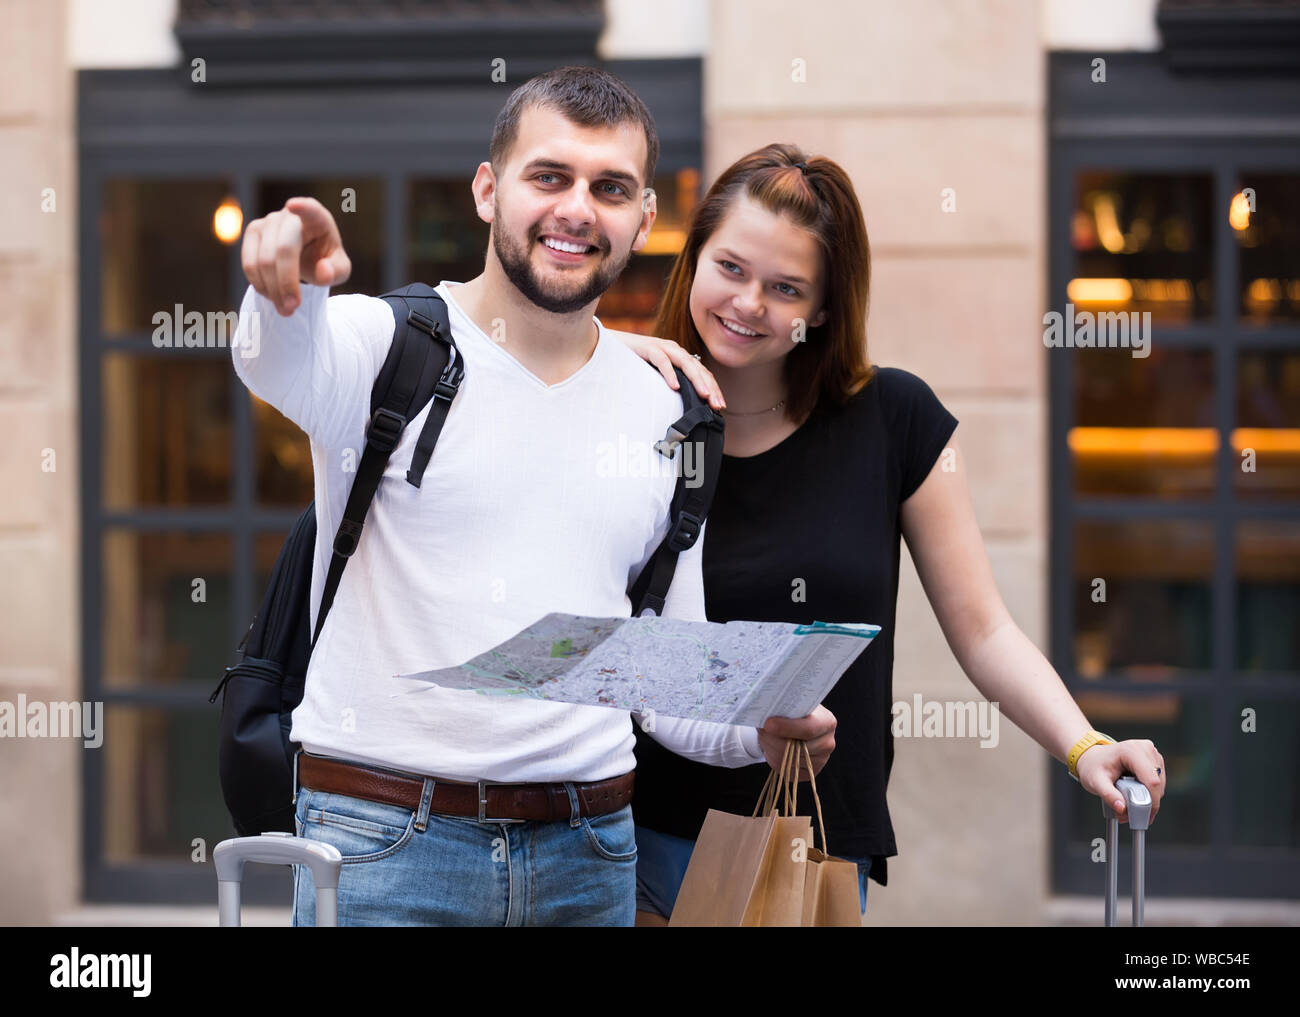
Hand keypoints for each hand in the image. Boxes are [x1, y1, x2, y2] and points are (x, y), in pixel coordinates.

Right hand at [240, 196, 351, 315]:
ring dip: (272, 290)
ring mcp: (267, 222)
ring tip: (285, 310)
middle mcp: (289, 216)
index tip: (294, 205)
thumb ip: (336, 271)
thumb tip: (323, 271)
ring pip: (263, 260)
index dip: (302, 207)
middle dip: (286, 283)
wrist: (305, 256)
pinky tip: (273, 296)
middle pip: (283, 250)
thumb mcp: (339, 269)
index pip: (310, 210)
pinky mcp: (252, 233)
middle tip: (292, 309)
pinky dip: (260, 285)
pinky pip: (249, 264)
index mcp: (317, 219)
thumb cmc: (325, 260)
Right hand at [616, 334, 725, 411]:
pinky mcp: (647, 347)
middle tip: (718, 406)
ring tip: (704, 396)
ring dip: (697, 380)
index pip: (702, 373)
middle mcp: (674, 350)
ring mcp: (661, 347)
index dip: (713, 389)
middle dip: (710, 388)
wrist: (606, 344)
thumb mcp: (654, 377)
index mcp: (678, 357)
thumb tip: (680, 409)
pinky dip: (670, 373)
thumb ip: (667, 386)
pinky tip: (675, 386)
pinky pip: (662, 360)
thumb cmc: (631, 363)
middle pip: (699, 369)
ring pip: (685, 363)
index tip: (720, 408)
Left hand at [756, 705, 835, 779]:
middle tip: (761, 730)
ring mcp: (821, 760)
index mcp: (826, 721)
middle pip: (795, 748)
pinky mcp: (810, 773)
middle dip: (772, 739)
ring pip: (787, 761)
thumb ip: (782, 709)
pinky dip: (774, 760)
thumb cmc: (793, 712)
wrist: (796, 724)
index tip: (767, 724)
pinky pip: (786, 772)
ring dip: (771, 749)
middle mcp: (828, 743)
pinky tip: (772, 749)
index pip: (808, 729)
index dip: (786, 728)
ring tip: (766, 737)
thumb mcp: (791, 705)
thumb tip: (764, 718)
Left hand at [1074, 739, 1165, 823]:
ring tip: (1129, 803)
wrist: (1093, 758)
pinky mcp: (1155, 760)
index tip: (1145, 816)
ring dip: (1149, 798)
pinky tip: (1135, 793)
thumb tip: (1121, 808)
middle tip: (1130, 813)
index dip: (1151, 801)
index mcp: (1131, 750)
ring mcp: (1152, 753)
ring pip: (1160, 785)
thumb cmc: (1093, 766)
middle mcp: (1145, 748)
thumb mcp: (1095, 782)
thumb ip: (1108, 795)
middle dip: (1147, 803)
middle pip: (1157, 784)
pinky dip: (1149, 792)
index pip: (1151, 781)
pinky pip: (1158, 782)